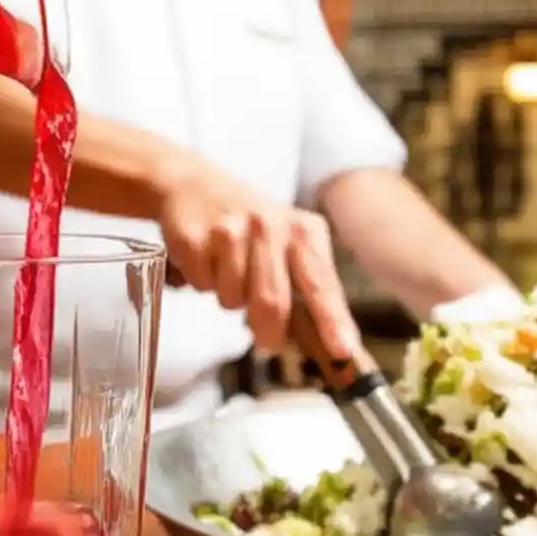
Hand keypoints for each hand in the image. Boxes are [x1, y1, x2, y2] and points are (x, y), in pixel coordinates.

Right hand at [156, 163, 358, 359]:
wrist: (194, 184)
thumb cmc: (249, 222)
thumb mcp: (288, 242)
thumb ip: (309, 286)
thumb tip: (331, 342)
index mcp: (303, 230)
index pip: (321, 283)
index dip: (332, 321)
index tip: (343, 351)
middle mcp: (270, 225)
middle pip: (273, 301)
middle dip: (269, 331)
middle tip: (266, 340)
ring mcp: (230, 229)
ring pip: (233, 299)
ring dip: (229, 297)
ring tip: (228, 270)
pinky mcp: (195, 237)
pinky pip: (203, 286)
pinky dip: (202, 282)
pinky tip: (206, 258)